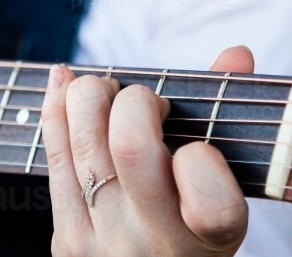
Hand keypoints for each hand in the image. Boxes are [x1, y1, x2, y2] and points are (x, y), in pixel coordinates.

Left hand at [42, 46, 254, 256]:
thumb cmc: (191, 223)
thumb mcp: (226, 190)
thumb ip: (227, 116)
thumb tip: (237, 53)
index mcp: (210, 238)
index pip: (211, 202)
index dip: (202, 159)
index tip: (197, 148)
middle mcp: (156, 244)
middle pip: (132, 147)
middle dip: (136, 100)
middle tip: (147, 103)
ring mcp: (106, 242)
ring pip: (85, 143)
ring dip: (93, 94)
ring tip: (108, 92)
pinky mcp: (67, 239)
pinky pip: (54, 156)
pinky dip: (58, 106)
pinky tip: (64, 81)